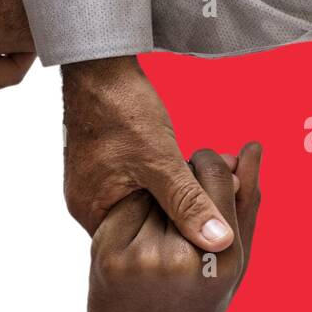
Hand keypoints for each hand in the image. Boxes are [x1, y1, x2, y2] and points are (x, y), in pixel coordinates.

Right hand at [64, 56, 235, 252]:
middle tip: (223, 195)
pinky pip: (141, 184)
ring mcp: (94, 185)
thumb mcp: (161, 160)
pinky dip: (166, 177)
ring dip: (178, 190)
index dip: (178, 237)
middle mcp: (88, 204)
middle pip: (145, 225)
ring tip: (212, 175)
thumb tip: (219, 242)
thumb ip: (188, 202)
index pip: (141, 245)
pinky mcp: (104, 167)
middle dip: (183, 211)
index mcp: (92, 212)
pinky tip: (188, 164)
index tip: (211, 225)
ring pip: (146, 202)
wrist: (99, 66)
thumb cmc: (122, 108)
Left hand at [86, 144, 262, 311]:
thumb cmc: (195, 309)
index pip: (216, 175)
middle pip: (181, 178)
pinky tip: (134, 236)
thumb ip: (247, 205)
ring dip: (156, 193)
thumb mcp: (233, 266)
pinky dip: (130, 211)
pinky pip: (123, 209)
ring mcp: (140, 256)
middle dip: (182, 175)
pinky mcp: (105, 253)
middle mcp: (181, 256)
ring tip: (159, 226)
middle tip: (178, 195)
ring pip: (150, 191)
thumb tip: (252, 148)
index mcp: (222, 259)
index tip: (205, 168)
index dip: (209, 162)